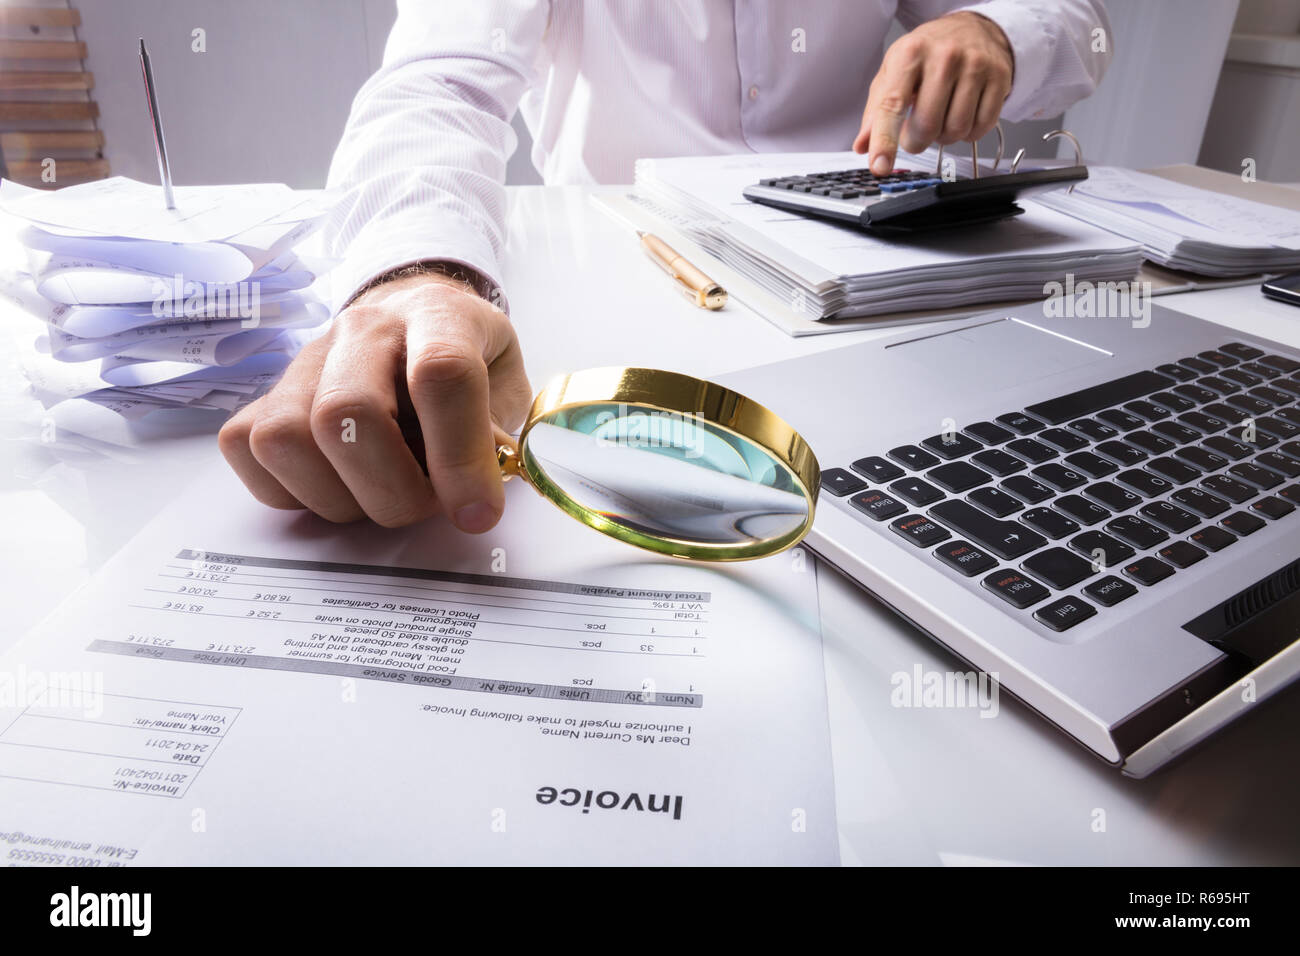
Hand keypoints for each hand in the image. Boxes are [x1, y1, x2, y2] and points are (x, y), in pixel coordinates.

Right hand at [218, 270, 531, 531]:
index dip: (460, 458)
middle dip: (393, 489)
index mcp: (439, 315)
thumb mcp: (506, 388)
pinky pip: (248, 451)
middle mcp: (364, 328)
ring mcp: (307, 356)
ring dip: (340, 496)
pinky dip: (293, 490)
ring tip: (380, 493)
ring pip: (287, 438)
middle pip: (347, 413)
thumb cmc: (469, 360)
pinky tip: (339, 484)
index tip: (478, 513)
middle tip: (427, 504)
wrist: (415, 316)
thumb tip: (470, 493)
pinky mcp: (266, 391)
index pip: (441, 375)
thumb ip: (497, 437)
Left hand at [852, 11, 1012, 174]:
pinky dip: (968, 132)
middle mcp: (945, 57)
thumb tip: (863, 145)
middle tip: (917, 130)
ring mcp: (975, 66)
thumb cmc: (927, 54)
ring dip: (945, 136)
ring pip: (956, 130)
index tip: (880, 166)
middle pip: (927, 126)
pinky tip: (963, 114)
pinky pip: (981, 127)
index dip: (885, 140)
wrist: (972, 28)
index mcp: (911, 54)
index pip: (893, 105)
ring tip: (941, 116)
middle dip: (918, 140)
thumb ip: (877, 111)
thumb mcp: (894, 71)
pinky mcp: (999, 78)